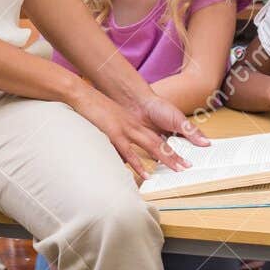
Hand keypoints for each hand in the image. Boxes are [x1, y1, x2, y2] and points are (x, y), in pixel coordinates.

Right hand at [73, 86, 196, 179]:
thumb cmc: (92, 109)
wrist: (83, 95)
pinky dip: (139, 164)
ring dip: (165, 158)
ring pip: (151, 146)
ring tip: (177, 170)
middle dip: (173, 155)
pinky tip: (146, 174)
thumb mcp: (108, 121)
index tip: (178, 158)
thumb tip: (119, 153)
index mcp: (132, 124)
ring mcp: (125, 130)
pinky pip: (129, 152)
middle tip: (186, 166)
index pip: (155, 138)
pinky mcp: (114, 133)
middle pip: (158, 143)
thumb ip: (115, 136)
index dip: (167, 148)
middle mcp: (133, 126)